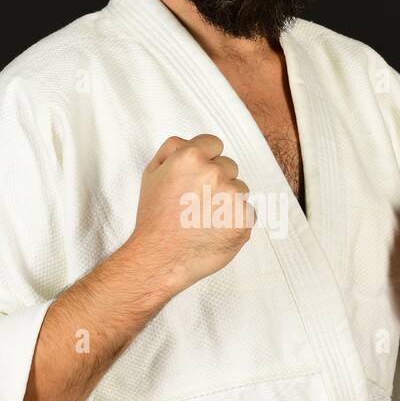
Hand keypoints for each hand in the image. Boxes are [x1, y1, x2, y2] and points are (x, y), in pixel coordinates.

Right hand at [128, 134, 254, 296]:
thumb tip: (190, 142)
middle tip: (196, 202)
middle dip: (216, 181)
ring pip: (239, 189)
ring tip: (204, 219)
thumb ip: (172, 150)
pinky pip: (247, 212)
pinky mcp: (245, 218)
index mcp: (191, 157)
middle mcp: (214, 172)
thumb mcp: (151, 174)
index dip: (205, 160)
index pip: (214, 144)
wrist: (162, 258)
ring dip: (227, 201)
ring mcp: (232, 196)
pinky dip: (235, 221)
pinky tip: (215, 231)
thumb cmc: (155, 219)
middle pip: (229, 166)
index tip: (198, 177)